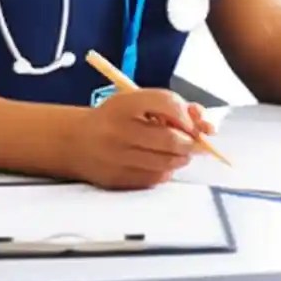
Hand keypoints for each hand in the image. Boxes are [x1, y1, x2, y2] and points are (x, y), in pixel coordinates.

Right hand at [67, 89, 210, 189]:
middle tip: (192, 143)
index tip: (192, 122)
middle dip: (190, 143)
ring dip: (180, 158)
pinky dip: (163, 171)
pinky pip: (155, 178)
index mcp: (122, 104)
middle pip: (171, 139)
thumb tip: (206, 126)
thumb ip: (170, 107)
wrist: (74, 141)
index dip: (187, 114)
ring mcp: (116, 157)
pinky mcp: (117, 178)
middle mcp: (117, 130)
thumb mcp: (135, 103)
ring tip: (174, 152)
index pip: (165, 102)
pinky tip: (155, 162)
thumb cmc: (113, 119)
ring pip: (167, 162)